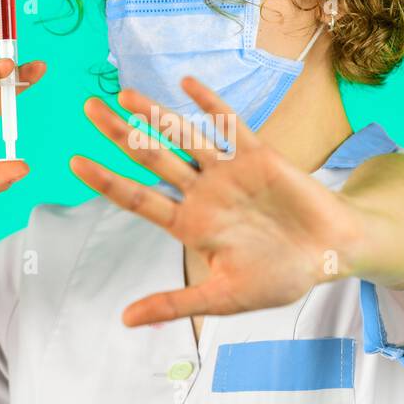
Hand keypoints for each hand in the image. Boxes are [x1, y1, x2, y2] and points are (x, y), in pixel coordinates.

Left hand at [69, 77, 362, 326]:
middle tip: (89, 107)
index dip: (106, 181)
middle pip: (152, 158)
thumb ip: (174, 304)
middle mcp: (203, 193)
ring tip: (125, 93)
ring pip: (185, 138)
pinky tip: (187, 84)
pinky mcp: (258, 157)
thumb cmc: (280, 277)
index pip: (139, 199)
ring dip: (156, 114)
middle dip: (120, 133)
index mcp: (190, 225)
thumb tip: (125, 320)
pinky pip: (230, 126)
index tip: (74, 162)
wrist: (330, 255)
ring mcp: (228, 173)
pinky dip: (210, 105)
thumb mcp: (223, 298)